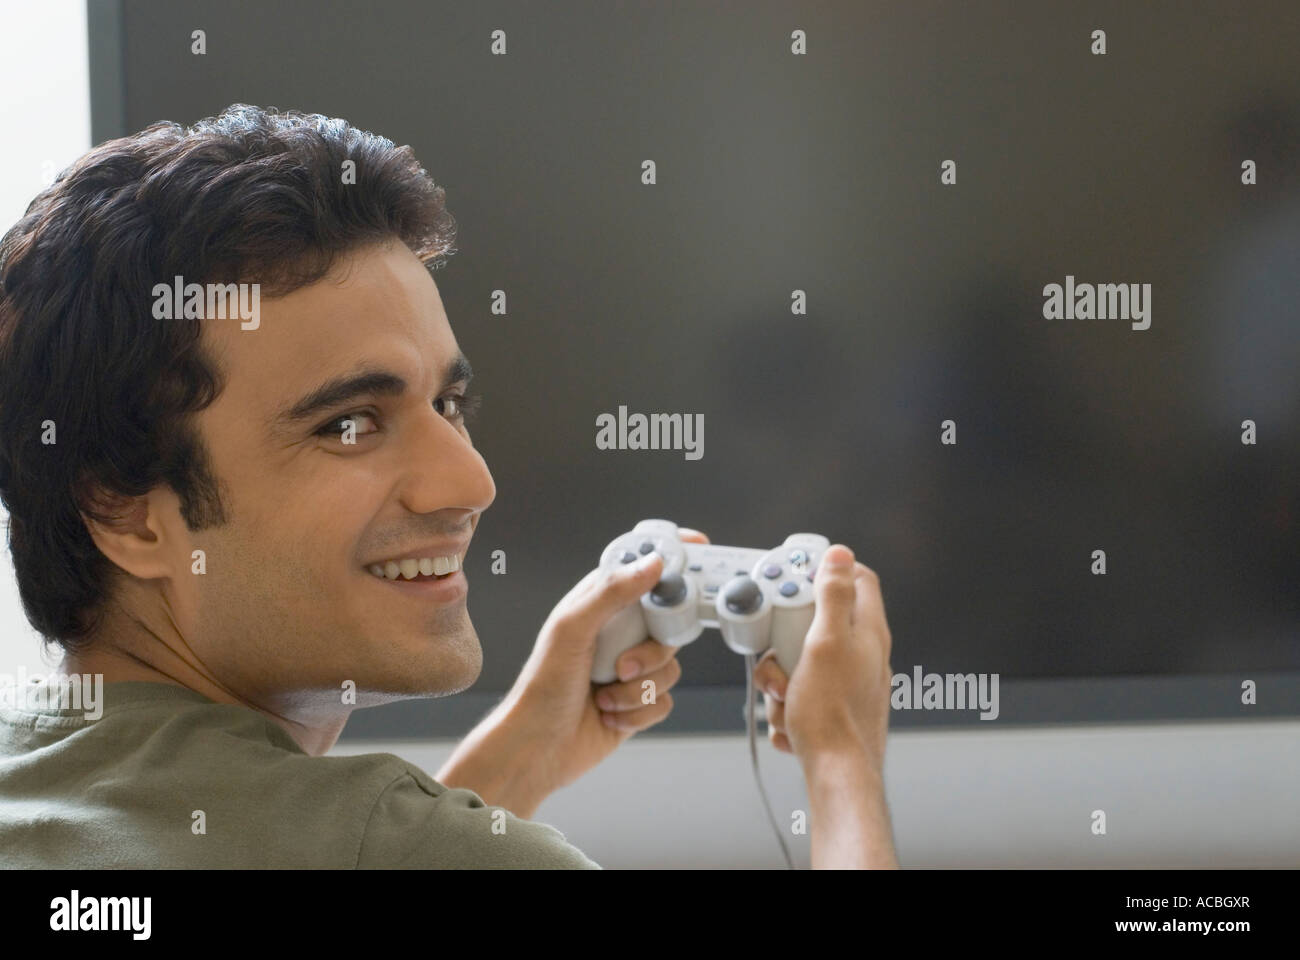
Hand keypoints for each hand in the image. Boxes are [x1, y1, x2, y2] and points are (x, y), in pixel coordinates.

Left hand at [435, 530, 708, 817]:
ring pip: (670, 667)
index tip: (700, 552)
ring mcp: (630, 668)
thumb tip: (652, 563)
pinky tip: (609, 715)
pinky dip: (638, 713)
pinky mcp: (637, 702)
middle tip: (622, 666)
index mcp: (599, 605)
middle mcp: (617, 633)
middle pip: (668, 626)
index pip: (642, 570)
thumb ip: (611, 592)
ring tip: (605, 696)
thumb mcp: (571, 629)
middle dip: (650, 654)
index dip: (671, 562)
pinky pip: (664, 701)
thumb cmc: (542, 687)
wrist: (538, 749)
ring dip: (638, 689)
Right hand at [752, 544, 891, 769]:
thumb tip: (839, 554)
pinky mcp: (833, 707)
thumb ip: (833, 596)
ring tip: (788, 698)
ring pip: (800, 662)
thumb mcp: (826, 642)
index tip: (796, 577)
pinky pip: (798, 694)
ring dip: (781, 679)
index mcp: (868, 631)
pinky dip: (788, 706)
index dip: (827, 570)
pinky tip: (792, 721)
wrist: (837, 775)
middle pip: (815, 623)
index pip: (858, 578)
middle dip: (786, 641)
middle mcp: (863, 654)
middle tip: (781, 657)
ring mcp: (849, 682)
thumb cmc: (833, 715)